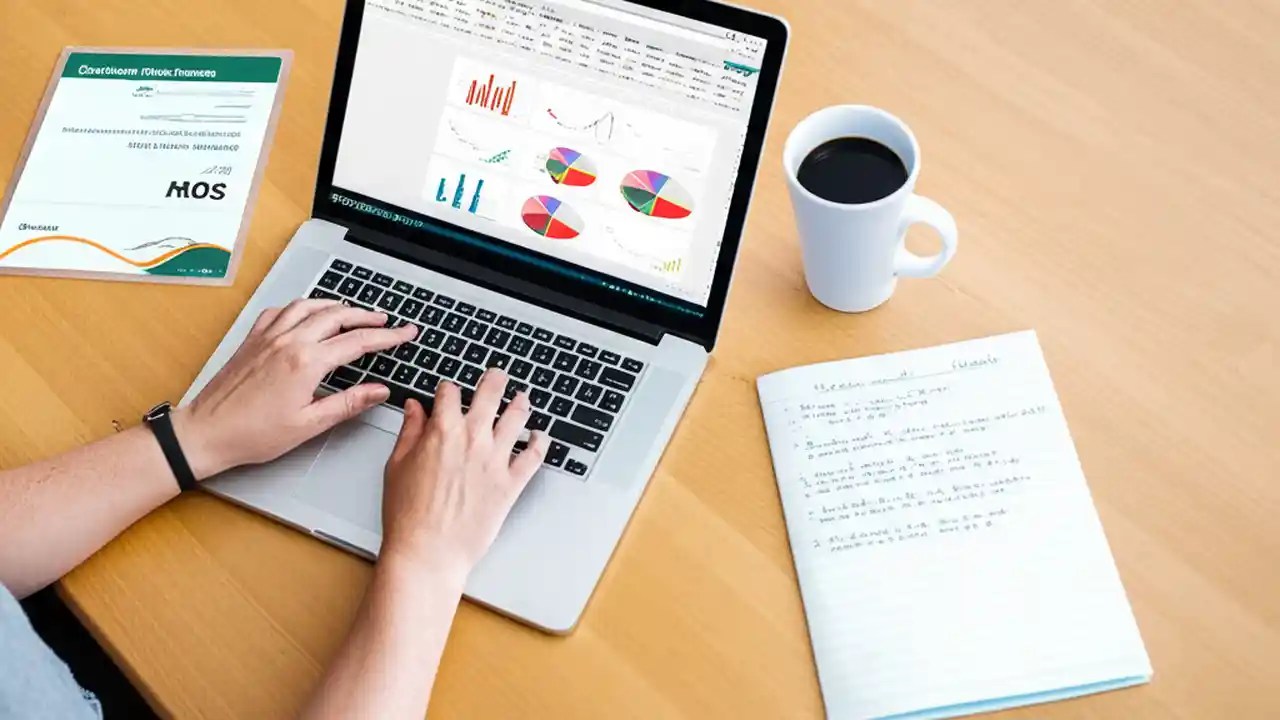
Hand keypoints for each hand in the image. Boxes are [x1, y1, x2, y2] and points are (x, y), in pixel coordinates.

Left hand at [174, 299, 417, 479]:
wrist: (207, 432)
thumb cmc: (252, 434)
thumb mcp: (310, 424)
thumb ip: (348, 403)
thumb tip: (378, 391)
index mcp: (306, 362)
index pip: (358, 342)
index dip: (388, 337)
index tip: (405, 334)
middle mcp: (288, 341)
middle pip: (337, 316)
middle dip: (367, 317)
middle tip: (386, 322)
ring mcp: (268, 336)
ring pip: (310, 306)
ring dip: (336, 306)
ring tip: (353, 313)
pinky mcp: (253, 339)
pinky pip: (282, 311)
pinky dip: (302, 307)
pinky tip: (307, 314)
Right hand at [380, 370, 548, 577]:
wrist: (428, 551)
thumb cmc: (408, 515)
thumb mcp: (396, 466)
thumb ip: (409, 432)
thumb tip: (414, 408)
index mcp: (442, 431)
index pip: (450, 392)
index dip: (448, 389)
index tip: (449, 391)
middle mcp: (473, 440)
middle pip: (490, 393)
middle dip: (494, 380)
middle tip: (497, 376)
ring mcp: (495, 460)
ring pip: (516, 418)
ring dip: (520, 404)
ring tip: (522, 399)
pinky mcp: (511, 484)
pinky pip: (534, 456)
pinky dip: (540, 442)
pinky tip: (540, 436)